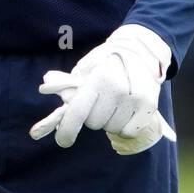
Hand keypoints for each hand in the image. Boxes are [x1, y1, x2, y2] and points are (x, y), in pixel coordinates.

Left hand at [30, 24, 175, 154]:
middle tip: (99, 101)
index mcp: (98, 79)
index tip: (63, 140)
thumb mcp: (86, 67)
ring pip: (111, 128)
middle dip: (92, 117)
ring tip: (114, 103)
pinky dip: (125, 126)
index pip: (78, 112)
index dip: (67, 130)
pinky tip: (125, 110)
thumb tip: (45, 87)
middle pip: (94, 123)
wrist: (140, 51)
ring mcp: (134, 99)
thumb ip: (69, 83)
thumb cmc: (107, 61)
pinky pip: (128, 131)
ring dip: (109, 121)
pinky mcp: (148, 107)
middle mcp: (117, 89)